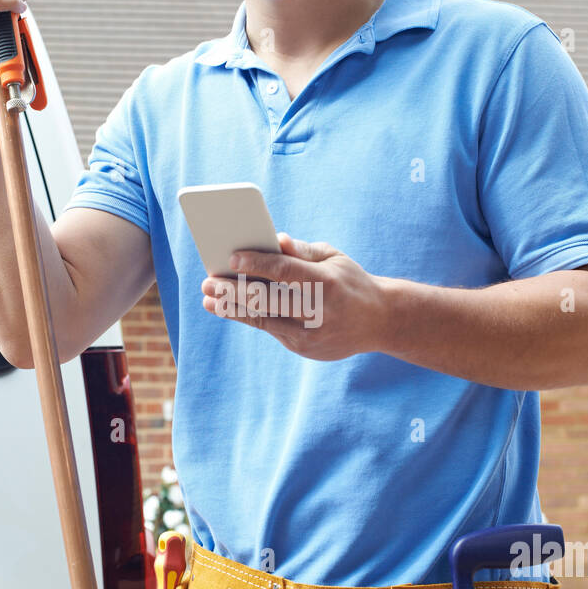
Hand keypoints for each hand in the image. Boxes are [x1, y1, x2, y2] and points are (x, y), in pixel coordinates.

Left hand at [201, 232, 386, 360]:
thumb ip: (302, 251)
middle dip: (234, 292)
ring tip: (209, 300)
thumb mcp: (334, 258)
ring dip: (233, 309)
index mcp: (327, 282)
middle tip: (208, 283)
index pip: (285, 271)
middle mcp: (319, 311)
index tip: (230, 258)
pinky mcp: (305, 348)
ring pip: (265, 320)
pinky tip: (229, 308)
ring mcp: (312, 334)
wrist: (380, 321)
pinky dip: (250, 318)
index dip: (256, 264)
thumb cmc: (350, 281)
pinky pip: (272, 330)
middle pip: (269, 300)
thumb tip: (274, 240)